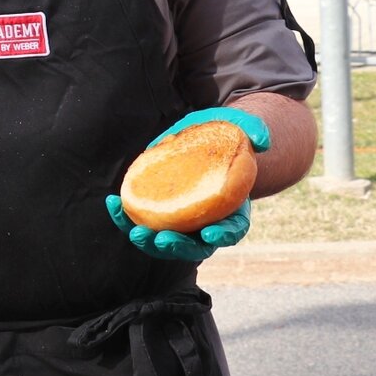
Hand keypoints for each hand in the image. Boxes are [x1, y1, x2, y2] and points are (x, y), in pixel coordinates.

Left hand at [109, 105, 269, 262]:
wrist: (204, 138)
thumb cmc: (225, 137)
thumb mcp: (241, 129)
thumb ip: (254, 132)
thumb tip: (262, 141)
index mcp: (232, 209)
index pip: (231, 230)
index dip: (222, 235)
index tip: (210, 234)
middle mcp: (207, 221)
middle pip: (195, 245)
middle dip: (179, 247)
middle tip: (162, 240)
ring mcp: (181, 219)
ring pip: (166, 240)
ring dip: (149, 241)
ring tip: (135, 232)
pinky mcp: (158, 208)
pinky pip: (142, 219)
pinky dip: (127, 216)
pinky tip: (113, 203)